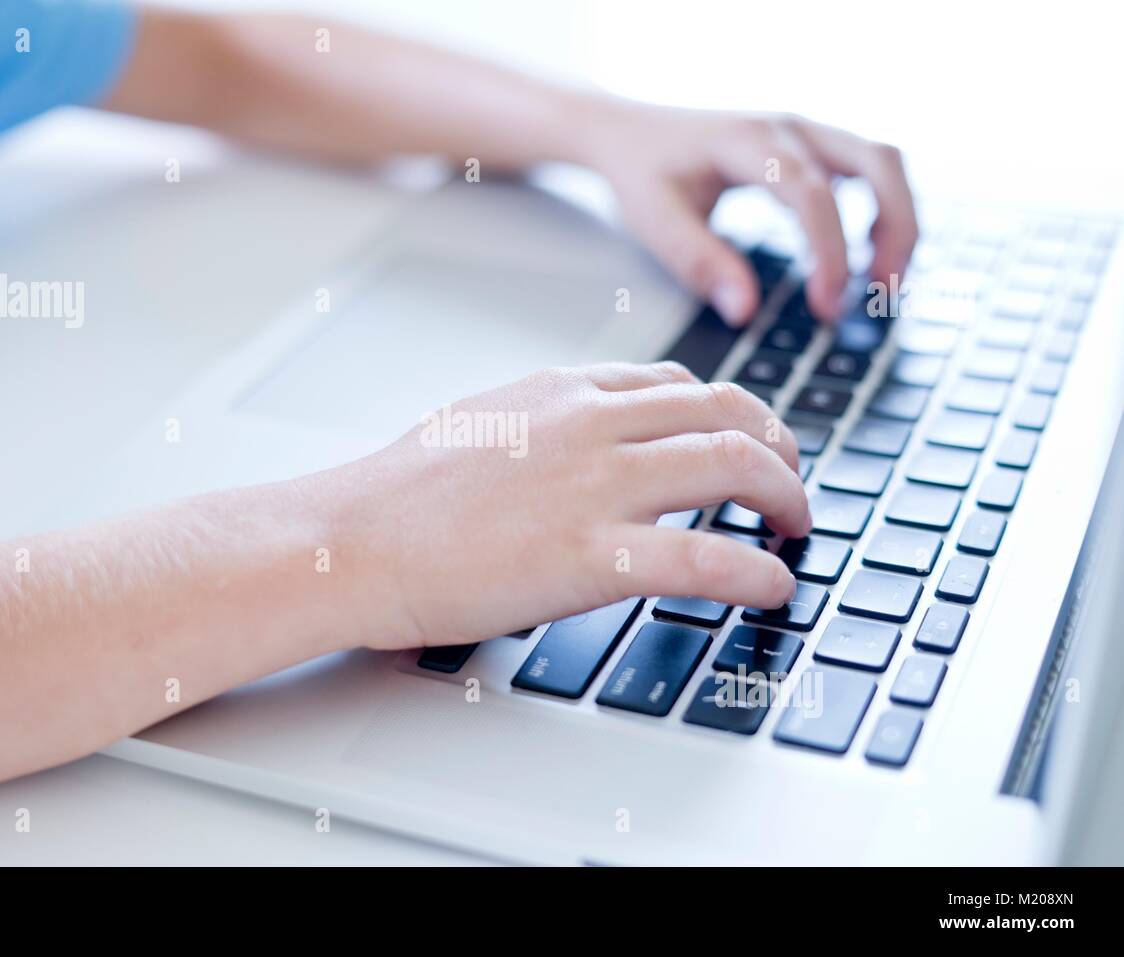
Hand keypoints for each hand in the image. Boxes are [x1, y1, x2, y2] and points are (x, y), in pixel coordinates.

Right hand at [322, 362, 810, 650]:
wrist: (352, 537)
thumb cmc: (399, 492)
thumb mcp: (481, 422)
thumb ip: (545, 420)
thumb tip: (578, 436)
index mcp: (565, 391)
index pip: (678, 386)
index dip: (732, 415)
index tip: (746, 443)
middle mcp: (593, 424)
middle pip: (728, 413)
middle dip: (779, 447)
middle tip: (790, 484)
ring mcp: (596, 486)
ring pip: (733, 466)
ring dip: (785, 497)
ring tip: (795, 528)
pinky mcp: (591, 555)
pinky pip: (705, 557)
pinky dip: (757, 572)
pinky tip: (774, 585)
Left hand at [579, 103, 917, 324]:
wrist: (629, 131)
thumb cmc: (642, 172)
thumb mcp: (655, 221)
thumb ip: (700, 263)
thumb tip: (744, 311)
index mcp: (750, 141)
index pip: (811, 194)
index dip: (829, 252)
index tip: (827, 305)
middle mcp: (789, 128)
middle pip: (877, 162)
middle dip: (895, 228)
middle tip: (883, 292)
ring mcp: (806, 133)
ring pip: (883, 162)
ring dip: (898, 220)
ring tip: (884, 283)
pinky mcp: (811, 148)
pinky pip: (868, 171)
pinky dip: (882, 212)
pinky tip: (868, 258)